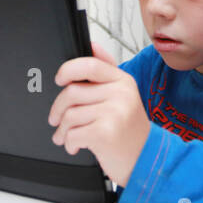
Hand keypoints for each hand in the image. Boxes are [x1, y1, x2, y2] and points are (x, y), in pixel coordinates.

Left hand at [49, 42, 150, 185]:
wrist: (146, 157)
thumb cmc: (129, 128)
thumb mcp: (123, 95)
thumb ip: (107, 69)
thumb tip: (92, 45)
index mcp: (123, 80)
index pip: (89, 64)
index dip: (68, 70)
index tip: (59, 79)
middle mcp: (121, 94)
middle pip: (71, 92)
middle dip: (58, 109)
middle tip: (56, 119)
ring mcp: (115, 113)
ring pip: (69, 115)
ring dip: (62, 130)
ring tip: (66, 136)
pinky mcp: (106, 133)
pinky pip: (73, 134)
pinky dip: (69, 143)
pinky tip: (75, 145)